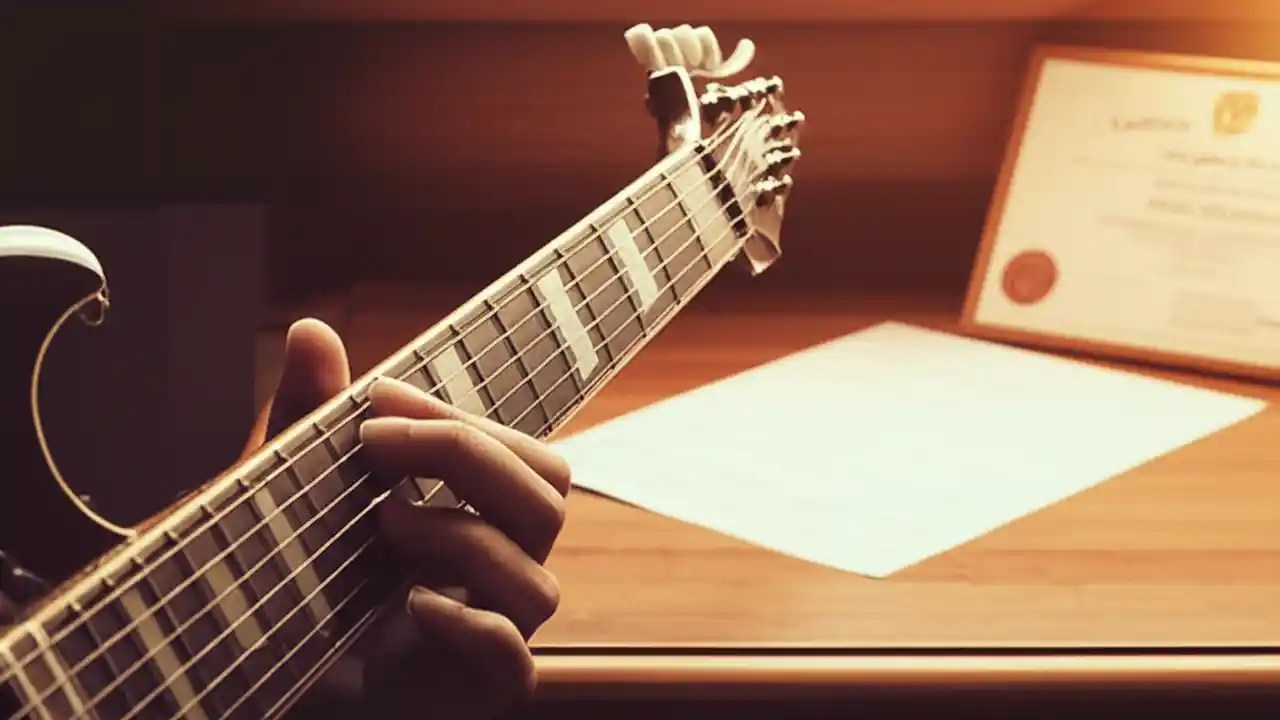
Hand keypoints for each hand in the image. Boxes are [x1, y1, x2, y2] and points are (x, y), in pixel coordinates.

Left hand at [263, 319, 570, 718]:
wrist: (234, 686)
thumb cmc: (275, 592)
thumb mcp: (284, 498)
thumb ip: (304, 421)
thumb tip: (311, 330)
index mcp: (469, 522)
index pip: (520, 457)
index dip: (461, 417)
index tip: (380, 394)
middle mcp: (492, 578)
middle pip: (549, 499)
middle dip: (470, 456)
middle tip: (378, 445)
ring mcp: (487, 643)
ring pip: (541, 583)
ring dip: (463, 537)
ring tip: (383, 523)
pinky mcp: (470, 697)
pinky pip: (514, 667)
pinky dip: (473, 629)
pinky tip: (413, 606)